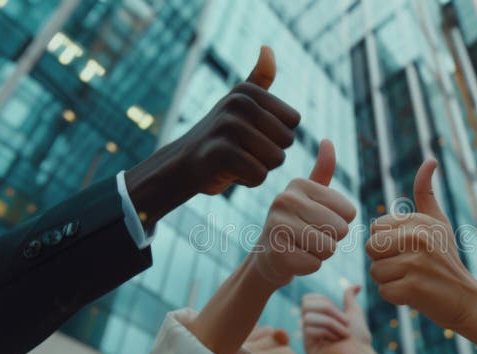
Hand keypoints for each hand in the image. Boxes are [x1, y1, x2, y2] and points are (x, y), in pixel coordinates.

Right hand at [125, 46, 300, 226]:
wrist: (183, 163)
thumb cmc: (220, 135)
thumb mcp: (239, 102)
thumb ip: (259, 79)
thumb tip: (267, 48)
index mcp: (248, 91)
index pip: (293, 121)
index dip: (278, 136)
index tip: (254, 136)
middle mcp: (238, 104)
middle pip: (287, 141)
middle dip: (270, 154)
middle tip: (244, 151)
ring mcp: (229, 127)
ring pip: (276, 159)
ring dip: (260, 168)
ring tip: (238, 160)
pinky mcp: (222, 154)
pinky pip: (259, 175)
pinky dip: (248, 181)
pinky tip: (230, 173)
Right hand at [250, 139, 356, 286]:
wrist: (267, 257)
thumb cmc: (296, 225)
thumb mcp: (309, 197)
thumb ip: (322, 171)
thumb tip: (328, 141)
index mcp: (300, 184)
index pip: (349, 212)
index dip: (339, 223)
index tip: (316, 221)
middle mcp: (286, 199)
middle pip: (340, 230)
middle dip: (330, 240)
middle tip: (308, 237)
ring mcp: (278, 225)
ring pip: (329, 248)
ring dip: (320, 254)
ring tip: (301, 247)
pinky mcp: (276, 252)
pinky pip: (314, 264)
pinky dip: (308, 267)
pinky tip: (293, 259)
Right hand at [302, 285, 370, 353]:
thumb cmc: (360, 338)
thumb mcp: (354, 313)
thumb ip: (350, 299)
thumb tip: (357, 285)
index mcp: (318, 320)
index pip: (307, 299)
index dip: (323, 301)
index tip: (340, 311)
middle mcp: (311, 330)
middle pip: (305, 304)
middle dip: (328, 310)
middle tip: (344, 322)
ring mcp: (309, 342)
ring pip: (307, 318)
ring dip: (331, 323)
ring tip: (344, 334)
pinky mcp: (309, 353)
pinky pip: (309, 331)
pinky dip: (327, 333)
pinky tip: (336, 341)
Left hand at [366, 160, 476, 345]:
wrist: (467, 300)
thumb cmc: (446, 260)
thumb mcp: (438, 222)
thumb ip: (426, 193)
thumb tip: (430, 160)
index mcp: (419, 220)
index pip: (376, 228)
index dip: (386, 243)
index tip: (407, 250)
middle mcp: (419, 238)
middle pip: (371, 248)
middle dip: (384, 261)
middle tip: (409, 267)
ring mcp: (416, 263)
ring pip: (375, 271)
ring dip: (389, 280)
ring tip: (412, 279)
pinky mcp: (413, 288)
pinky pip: (383, 291)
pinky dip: (396, 297)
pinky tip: (415, 293)